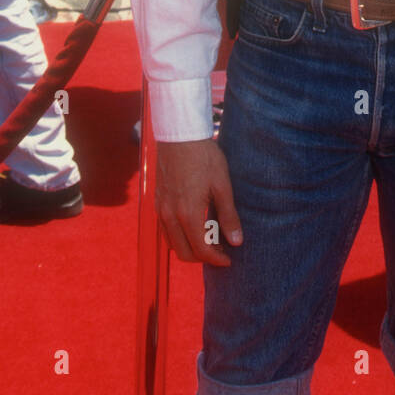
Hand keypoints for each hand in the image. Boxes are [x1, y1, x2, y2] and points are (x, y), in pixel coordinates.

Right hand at [155, 138, 242, 265]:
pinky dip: (178, 237)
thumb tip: (236, 241)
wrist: (179, 135)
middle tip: (221, 252)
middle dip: (203, 258)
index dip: (216, 259)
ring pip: (172, 244)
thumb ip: (228, 215)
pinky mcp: (158, 202)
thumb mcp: (222, 185)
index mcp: (188, 214)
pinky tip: (193, 228)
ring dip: (189, 249)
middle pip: (184, 253)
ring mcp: (161, 209)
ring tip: (209, 240)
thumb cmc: (204, 157)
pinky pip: (165, 231)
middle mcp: (170, 216)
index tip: (228, 259)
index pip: (201, 250)